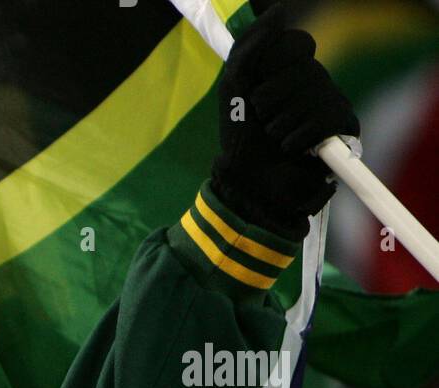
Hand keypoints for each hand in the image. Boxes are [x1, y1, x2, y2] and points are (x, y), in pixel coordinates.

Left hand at [212, 3, 358, 239]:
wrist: (248, 181)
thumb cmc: (240, 134)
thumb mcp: (234, 86)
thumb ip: (250, 47)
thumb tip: (278, 11)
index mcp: (292, 68)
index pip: (296, 43)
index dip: (270, 67)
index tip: (253, 88)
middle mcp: (316, 81)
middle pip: (304, 69)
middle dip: (270, 99)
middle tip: (262, 119)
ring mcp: (332, 103)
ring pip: (314, 95)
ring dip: (281, 123)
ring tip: (275, 138)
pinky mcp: (344, 129)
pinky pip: (327, 119)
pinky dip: (298, 138)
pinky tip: (291, 150)